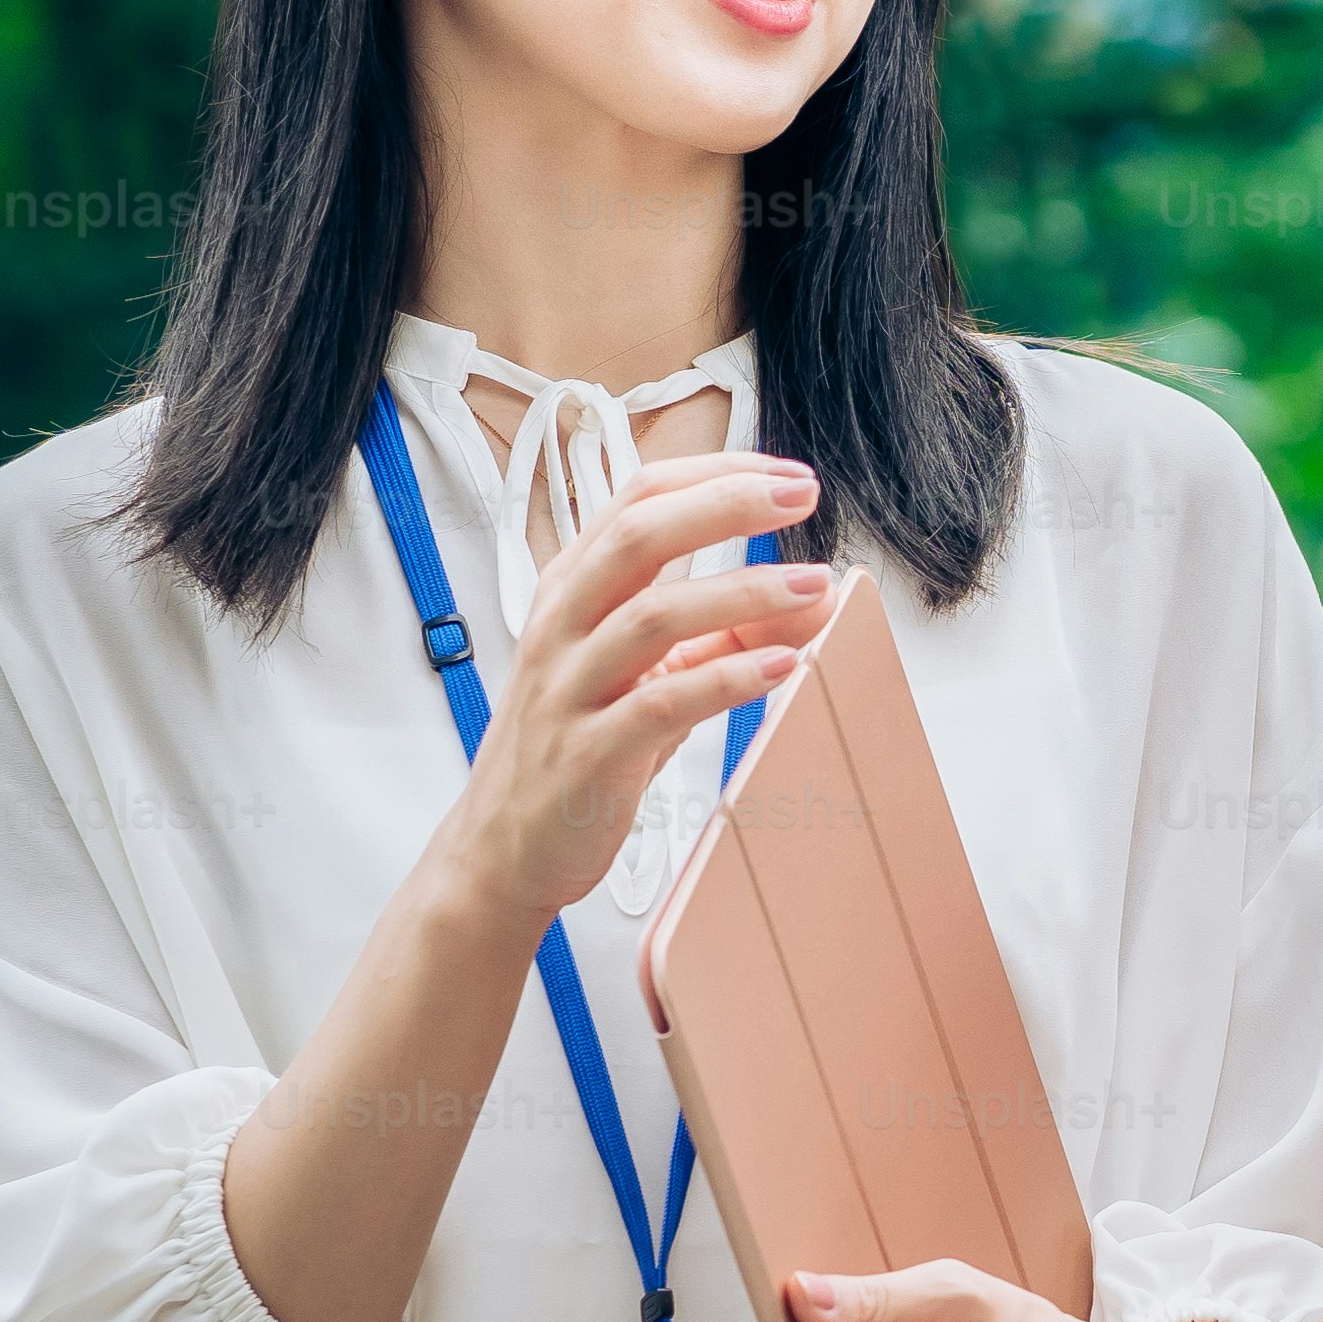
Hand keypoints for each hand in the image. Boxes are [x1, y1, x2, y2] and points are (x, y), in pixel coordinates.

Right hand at [424, 450, 834, 927]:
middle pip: (640, 535)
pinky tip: (786, 668)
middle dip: (727, 505)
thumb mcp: (656, 673)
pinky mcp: (587, 752)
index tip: (788, 477)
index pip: (639, 499)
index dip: (717, 476)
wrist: (505, 846)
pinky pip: (660, 703)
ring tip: (812, 584)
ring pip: (652, 613)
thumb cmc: (582, 742)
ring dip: (742, 593)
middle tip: (802, 496)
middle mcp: (563, 624)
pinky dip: (728, 679)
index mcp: (574, 588)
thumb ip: (729, 630)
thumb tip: (817, 589)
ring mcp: (569, 687)